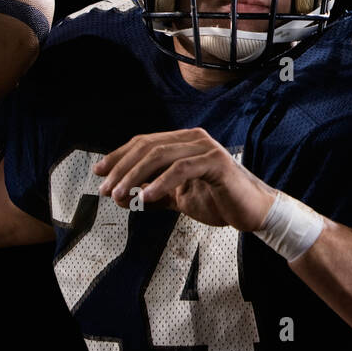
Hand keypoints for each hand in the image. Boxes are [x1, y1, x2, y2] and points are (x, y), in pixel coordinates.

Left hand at [93, 128, 277, 230]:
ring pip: (161, 155)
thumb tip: (122, 197)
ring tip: (121, 195)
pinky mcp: (216, 163)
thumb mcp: (178, 198)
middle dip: (122, 168)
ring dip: (135, 176)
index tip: (99, 172)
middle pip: (148, 146)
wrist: (252, 212)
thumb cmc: (218, 201)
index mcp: (184, 142)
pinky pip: (182, 169)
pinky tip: (148, 196)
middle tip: (106, 189)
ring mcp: (206, 148)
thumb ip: (152, 195)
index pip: (144, 143)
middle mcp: (194, 139)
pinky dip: (161, 182)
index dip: (118, 156)